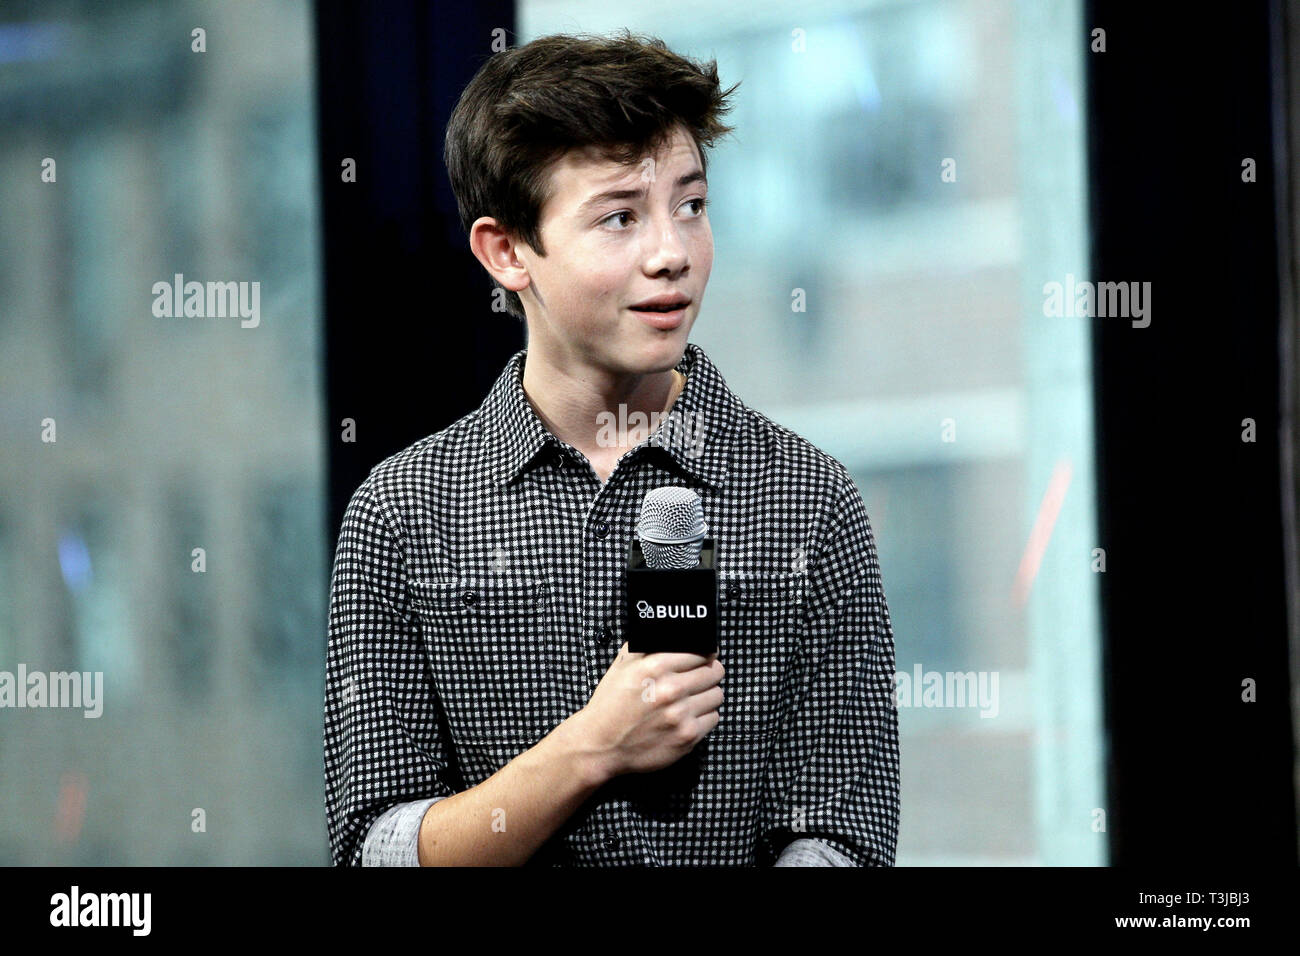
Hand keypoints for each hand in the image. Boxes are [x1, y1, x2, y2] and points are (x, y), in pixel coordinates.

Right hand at [575, 642, 723, 777]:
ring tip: (693, 698)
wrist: (600, 745)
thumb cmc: (611, 704)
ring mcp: (680, 715)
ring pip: (717, 695)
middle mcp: (671, 689)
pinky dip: (704, 717)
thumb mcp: (623, 666)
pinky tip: (688, 716)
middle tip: (701, 677)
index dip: (706, 653)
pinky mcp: (687, 737)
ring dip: (708, 695)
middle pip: (715, 672)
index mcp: (656, 666)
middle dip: (709, 672)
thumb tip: (672, 633)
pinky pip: (713, 718)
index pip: (702, 652)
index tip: (708, 656)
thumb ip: (648, 646)